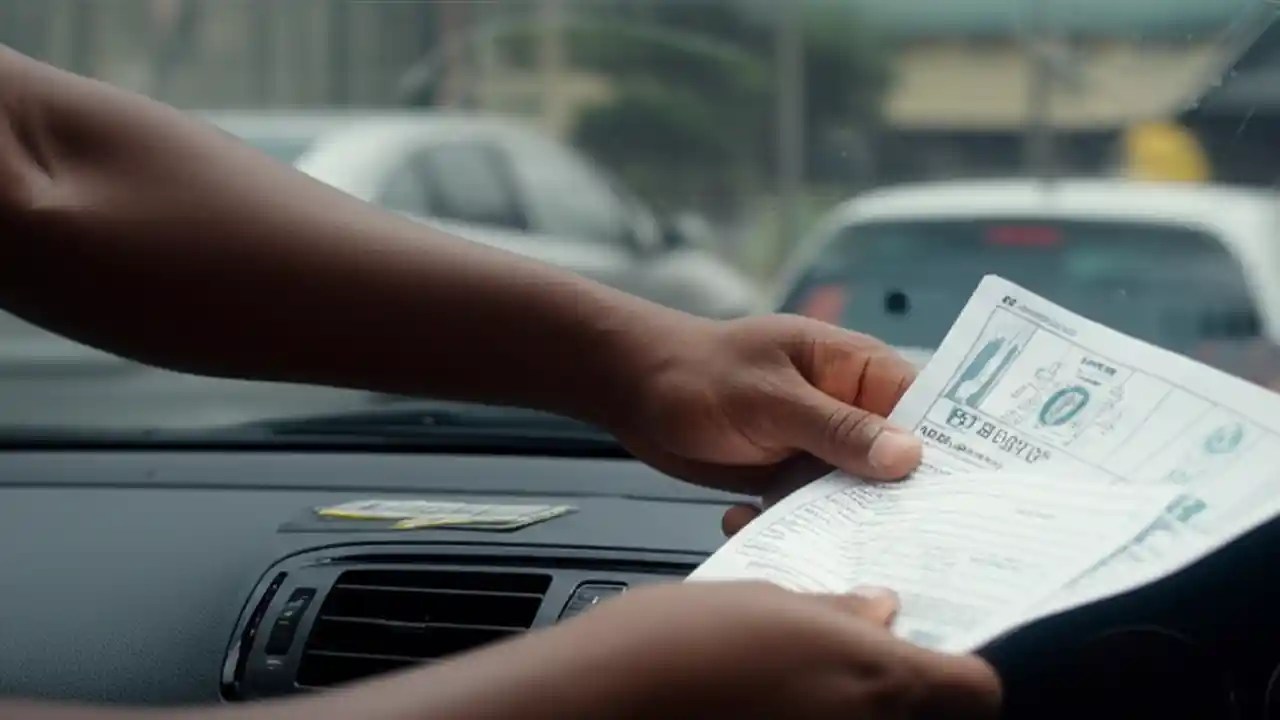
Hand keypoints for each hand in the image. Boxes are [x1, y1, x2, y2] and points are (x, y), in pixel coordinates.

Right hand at [551, 581, 1000, 719]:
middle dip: (907, 687)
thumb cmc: (676, 643)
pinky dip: (816, 716)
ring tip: (809, 670)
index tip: (944, 650)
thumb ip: (834, 611)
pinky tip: (776, 694)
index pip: (975, 691)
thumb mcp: (764, 598)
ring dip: (854, 702)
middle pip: (928, 715)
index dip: (964, 668)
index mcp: (873, 677)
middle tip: (869, 649)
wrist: (603, 699)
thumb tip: (877, 610)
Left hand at [610, 314, 921, 534]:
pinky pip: (808, 511)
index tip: (968, 495)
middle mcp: (845, 410)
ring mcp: (817, 447)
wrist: (631, 388)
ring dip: (842, 520)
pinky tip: (756, 527)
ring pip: (854, 494)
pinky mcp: (786, 479)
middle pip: (896, 461)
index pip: (925, 408)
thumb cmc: (698, 372)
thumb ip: (837, 428)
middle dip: (899, 498)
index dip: (950, 448)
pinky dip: (792, 526)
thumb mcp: (771, 398)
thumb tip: (909, 456)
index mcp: (855, 369)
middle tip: (912, 543)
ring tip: (836, 549)